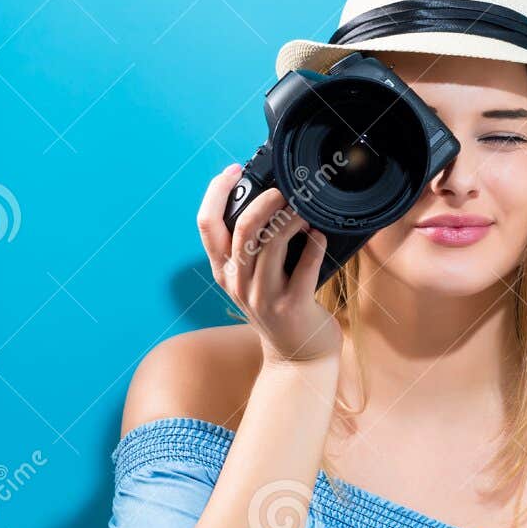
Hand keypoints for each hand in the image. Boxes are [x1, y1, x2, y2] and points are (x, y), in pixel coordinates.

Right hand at [198, 164, 342, 366]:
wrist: (296, 357)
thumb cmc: (277, 307)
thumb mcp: (251, 280)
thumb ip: (250, 248)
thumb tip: (266, 199)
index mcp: (224, 271)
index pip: (206, 225)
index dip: (216, 192)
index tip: (233, 170)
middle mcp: (238, 283)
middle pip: (241, 230)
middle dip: (264, 201)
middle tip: (284, 189)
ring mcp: (264, 296)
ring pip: (270, 245)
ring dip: (290, 219)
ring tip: (305, 207)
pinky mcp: (292, 306)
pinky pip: (304, 268)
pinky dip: (314, 245)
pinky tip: (320, 234)